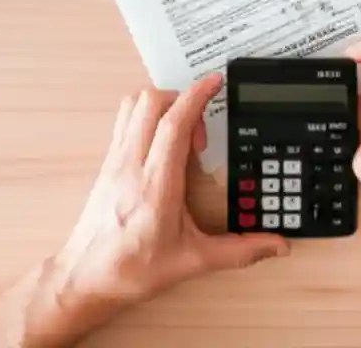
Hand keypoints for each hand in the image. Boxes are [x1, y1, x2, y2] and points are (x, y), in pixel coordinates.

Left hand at [28, 75, 289, 344]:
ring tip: (183, 133)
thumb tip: (275, 246)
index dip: (196, 96)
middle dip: (183, 99)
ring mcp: (115, 162)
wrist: (85, 279)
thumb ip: (239, 251)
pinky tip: (163, 145)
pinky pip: (125, 122)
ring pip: (133, 106)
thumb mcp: (192, 262)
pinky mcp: (107, 165)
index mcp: (156, 186)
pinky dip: (147, 117)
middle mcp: (131, 165)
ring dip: (162, 105)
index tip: (214, 82)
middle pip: (151, 102)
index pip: (173, 125)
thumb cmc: (131, 270)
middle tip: (202, 127)